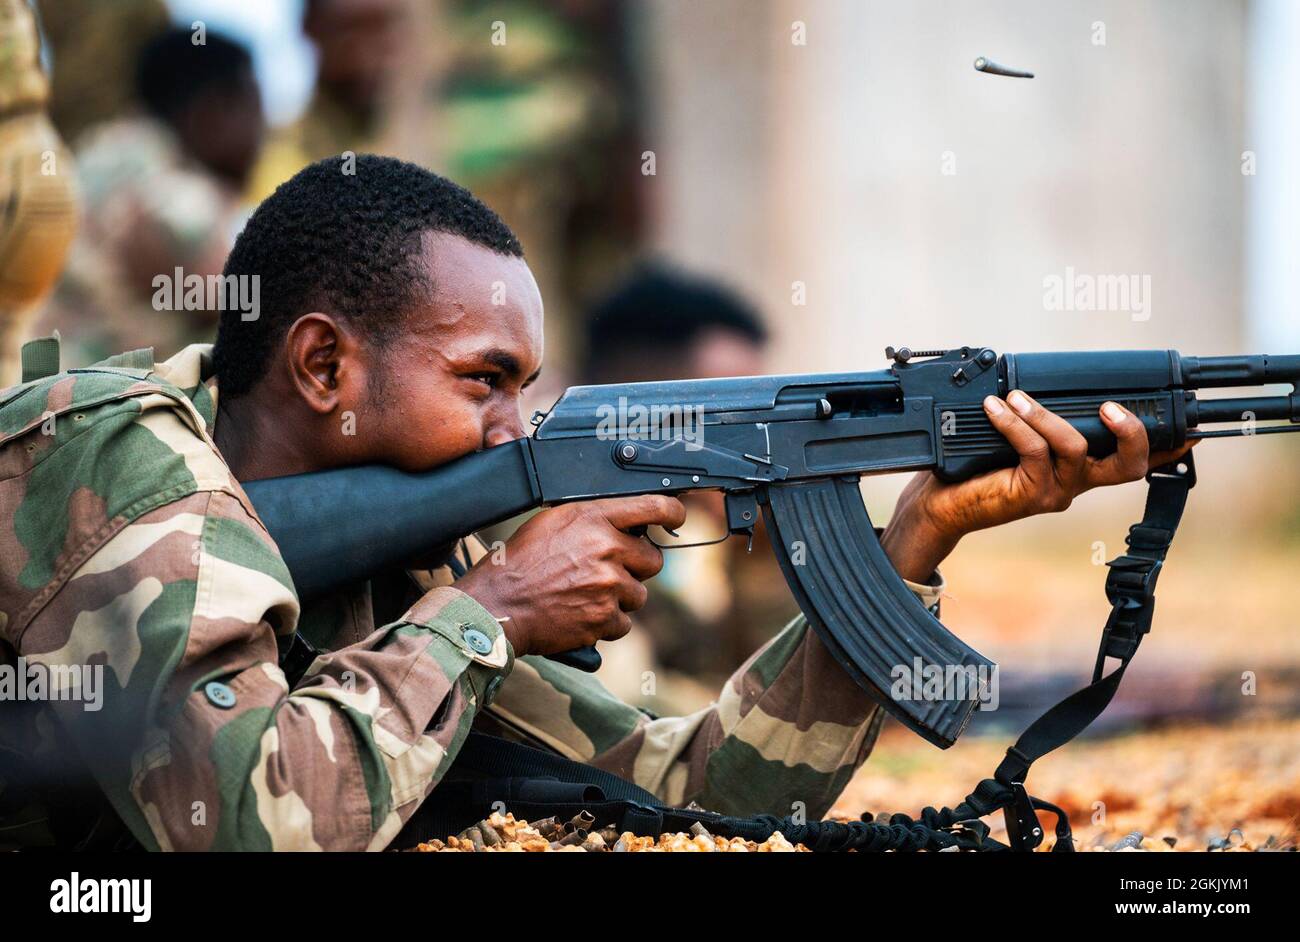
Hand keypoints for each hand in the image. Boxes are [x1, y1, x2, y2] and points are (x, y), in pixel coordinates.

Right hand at [453, 495, 685, 656]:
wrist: (497, 605)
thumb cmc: (518, 563)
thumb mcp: (552, 522)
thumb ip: (591, 518)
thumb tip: (622, 519)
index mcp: (594, 518)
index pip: (655, 507)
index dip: (673, 512)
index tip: (676, 517)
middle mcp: (607, 548)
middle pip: (653, 559)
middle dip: (635, 567)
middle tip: (606, 571)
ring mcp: (609, 585)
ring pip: (638, 594)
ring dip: (619, 598)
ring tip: (584, 594)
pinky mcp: (604, 618)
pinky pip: (623, 623)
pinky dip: (606, 623)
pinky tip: (580, 613)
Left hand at [880, 391, 1194, 581]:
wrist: (940, 505)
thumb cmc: (973, 468)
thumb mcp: (1011, 437)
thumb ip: (1037, 416)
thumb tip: (1038, 376)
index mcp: (1080, 469)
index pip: (1132, 461)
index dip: (1165, 449)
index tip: (1188, 431)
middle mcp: (1076, 483)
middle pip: (1128, 466)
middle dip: (1132, 433)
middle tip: (1112, 405)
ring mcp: (1056, 492)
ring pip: (1075, 447)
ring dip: (1046, 415)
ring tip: (1017, 396)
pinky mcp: (1031, 495)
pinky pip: (1034, 451)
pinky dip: (1016, 423)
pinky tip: (996, 408)